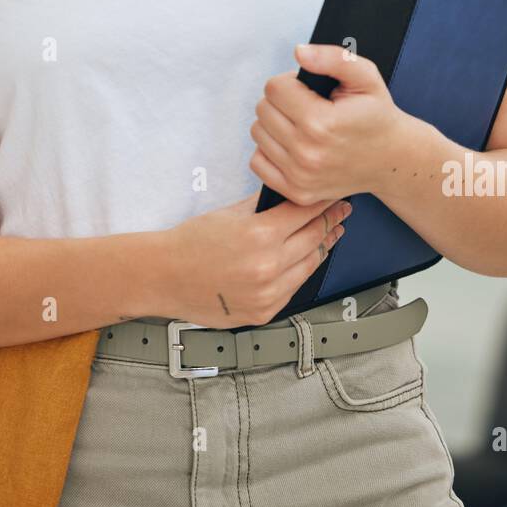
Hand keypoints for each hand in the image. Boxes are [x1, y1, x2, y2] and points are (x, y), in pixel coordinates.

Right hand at [164, 188, 352, 327]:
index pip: (305, 212)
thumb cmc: (190, 242)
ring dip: (323, 247)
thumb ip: (263, 205)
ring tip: (331, 234)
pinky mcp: (264, 312)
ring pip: (310, 266)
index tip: (335, 194)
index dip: (324, 201)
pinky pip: (294, 288)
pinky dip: (302, 271)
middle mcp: (268, 266)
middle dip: (331, 221)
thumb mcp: (229, 213)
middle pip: (314, 237)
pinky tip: (307, 259)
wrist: (164, 276)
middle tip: (342, 211)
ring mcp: (268, 293)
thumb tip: (289, 195)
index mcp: (260, 235)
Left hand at [249, 43, 406, 205]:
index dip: (291, 82)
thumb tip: (299, 52)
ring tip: (303, 125)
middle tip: (307, 106)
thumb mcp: (365, 77)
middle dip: (282, 101)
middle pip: (263, 110)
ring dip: (276, 124)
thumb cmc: (376, 116)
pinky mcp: (296, 191)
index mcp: (321, 122)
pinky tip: (294, 144)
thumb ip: (332, 58)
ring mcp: (300, 176)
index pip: (274, 88)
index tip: (309, 90)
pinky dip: (271, 151)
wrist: (391, 158)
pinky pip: (258, 162)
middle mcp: (307, 153)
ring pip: (258, 133)